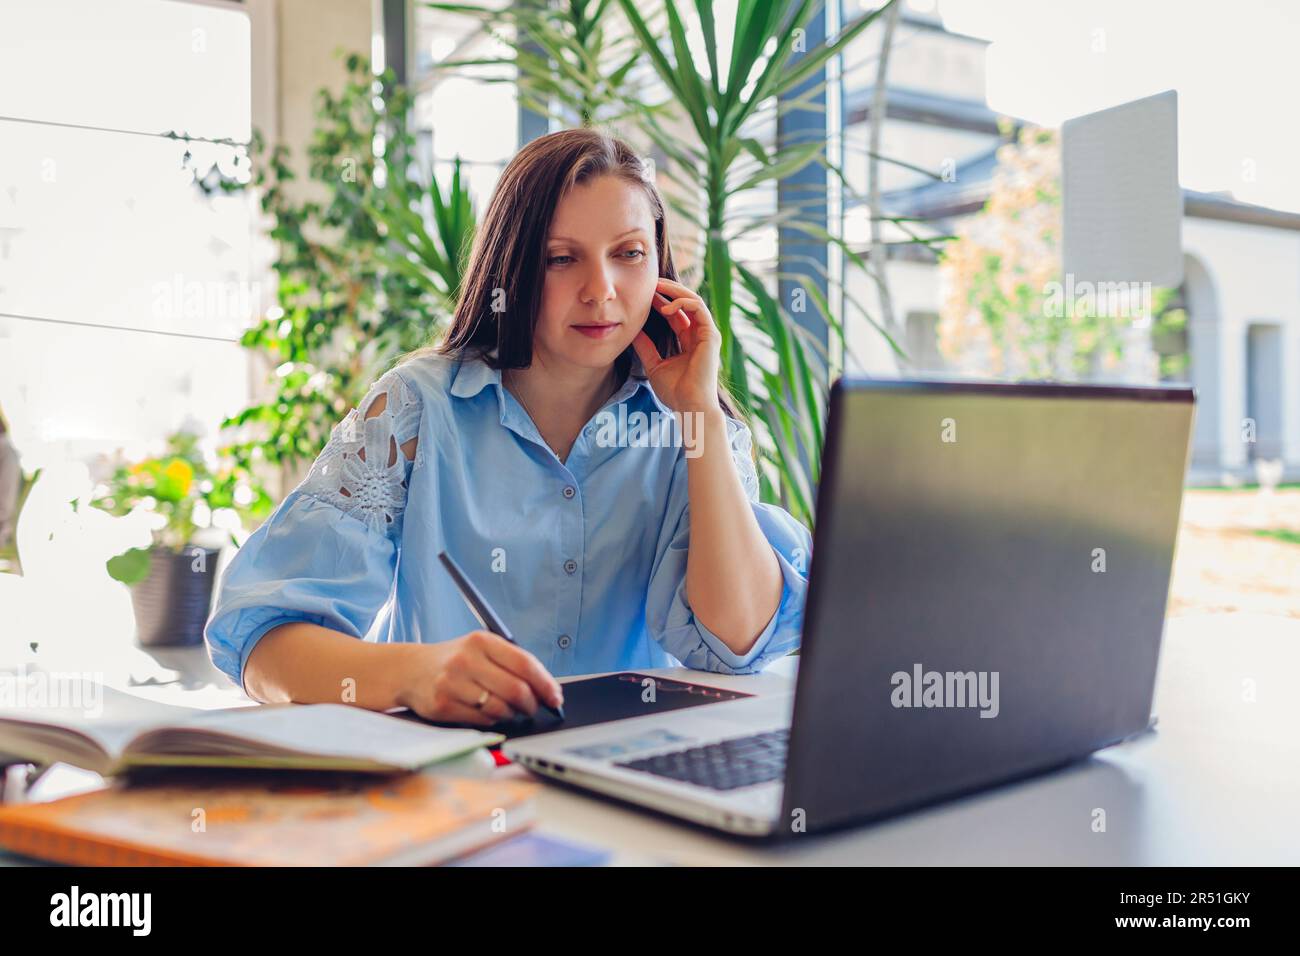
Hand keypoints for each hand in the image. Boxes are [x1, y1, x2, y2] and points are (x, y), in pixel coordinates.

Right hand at [398, 631, 564, 726]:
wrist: (411, 670)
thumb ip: (511, 663)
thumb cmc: (455, 660)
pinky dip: (494, 721)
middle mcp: (466, 660)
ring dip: (512, 714)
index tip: (555, 697)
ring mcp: (452, 683)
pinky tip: (491, 714)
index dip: (545, 683)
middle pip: (516, 689)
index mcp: (481, 641)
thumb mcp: (480, 649)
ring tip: (511, 711)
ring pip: (500, 708)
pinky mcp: (442, 705)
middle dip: (532, 704)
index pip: (524, 663)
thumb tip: (547, 689)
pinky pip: (482, 720)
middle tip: (534, 708)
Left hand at [632, 277, 721, 415]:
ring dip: (675, 291)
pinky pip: (699, 309)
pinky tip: (666, 307)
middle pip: (686, 303)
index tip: (645, 295)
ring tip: (657, 288)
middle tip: (651, 282)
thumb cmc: (675, 392)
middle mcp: (700, 335)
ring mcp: (707, 334)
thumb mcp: (654, 365)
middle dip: (669, 290)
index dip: (661, 301)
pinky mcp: (711, 336)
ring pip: (694, 301)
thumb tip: (632, 332)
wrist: (689, 407)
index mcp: (689, 341)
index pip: (677, 314)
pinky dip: (683, 303)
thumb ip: (646, 347)